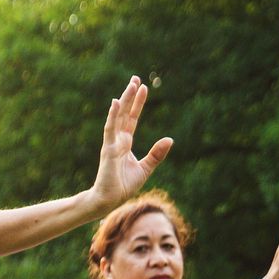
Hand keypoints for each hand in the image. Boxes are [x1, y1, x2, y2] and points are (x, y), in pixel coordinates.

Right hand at [90, 77, 173, 206]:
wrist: (109, 201)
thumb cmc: (123, 187)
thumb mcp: (145, 168)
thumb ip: (156, 154)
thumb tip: (170, 139)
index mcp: (125, 143)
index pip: (132, 118)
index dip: (138, 103)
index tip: (144, 87)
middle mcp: (118, 140)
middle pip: (125, 113)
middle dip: (131, 95)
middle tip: (135, 78)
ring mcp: (112, 143)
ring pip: (118, 117)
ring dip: (125, 100)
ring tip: (131, 84)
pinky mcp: (108, 149)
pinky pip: (110, 129)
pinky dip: (113, 116)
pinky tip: (117, 102)